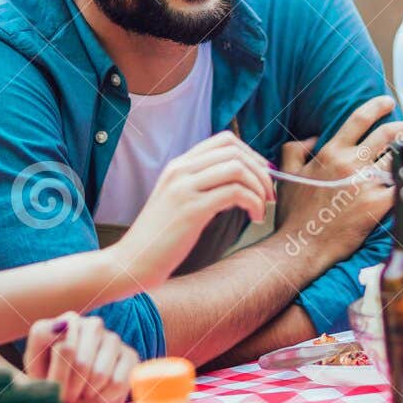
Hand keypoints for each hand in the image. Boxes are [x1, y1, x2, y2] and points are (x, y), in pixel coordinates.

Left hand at [22, 312, 136, 402]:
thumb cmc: (52, 389)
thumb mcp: (36, 366)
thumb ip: (42, 338)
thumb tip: (64, 322)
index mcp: (63, 324)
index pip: (55, 341)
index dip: (54, 373)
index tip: (51, 385)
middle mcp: (89, 325)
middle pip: (78, 358)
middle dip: (69, 385)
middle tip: (67, 396)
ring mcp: (112, 339)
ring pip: (99, 372)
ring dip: (87, 392)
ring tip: (82, 394)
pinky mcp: (130, 356)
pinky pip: (118, 381)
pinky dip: (104, 396)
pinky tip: (99, 395)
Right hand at [110, 131, 274, 290]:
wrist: (133, 261)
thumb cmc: (160, 238)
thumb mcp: (178, 201)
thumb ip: (201, 186)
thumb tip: (239, 182)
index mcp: (178, 166)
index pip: (224, 141)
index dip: (251, 154)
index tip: (262, 175)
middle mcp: (181, 170)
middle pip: (235, 151)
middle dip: (261, 171)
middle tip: (269, 194)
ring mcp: (184, 188)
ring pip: (237, 168)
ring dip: (259, 187)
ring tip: (262, 208)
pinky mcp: (191, 209)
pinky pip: (235, 193)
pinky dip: (253, 203)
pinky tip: (254, 217)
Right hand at [275, 95, 402, 266]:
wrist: (302, 246)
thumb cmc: (294, 213)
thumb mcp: (288, 173)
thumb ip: (296, 149)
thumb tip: (313, 137)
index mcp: (330, 152)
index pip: (359, 119)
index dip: (378, 106)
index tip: (389, 102)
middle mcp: (350, 163)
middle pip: (387, 134)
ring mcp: (365, 184)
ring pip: (399, 157)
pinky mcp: (377, 205)